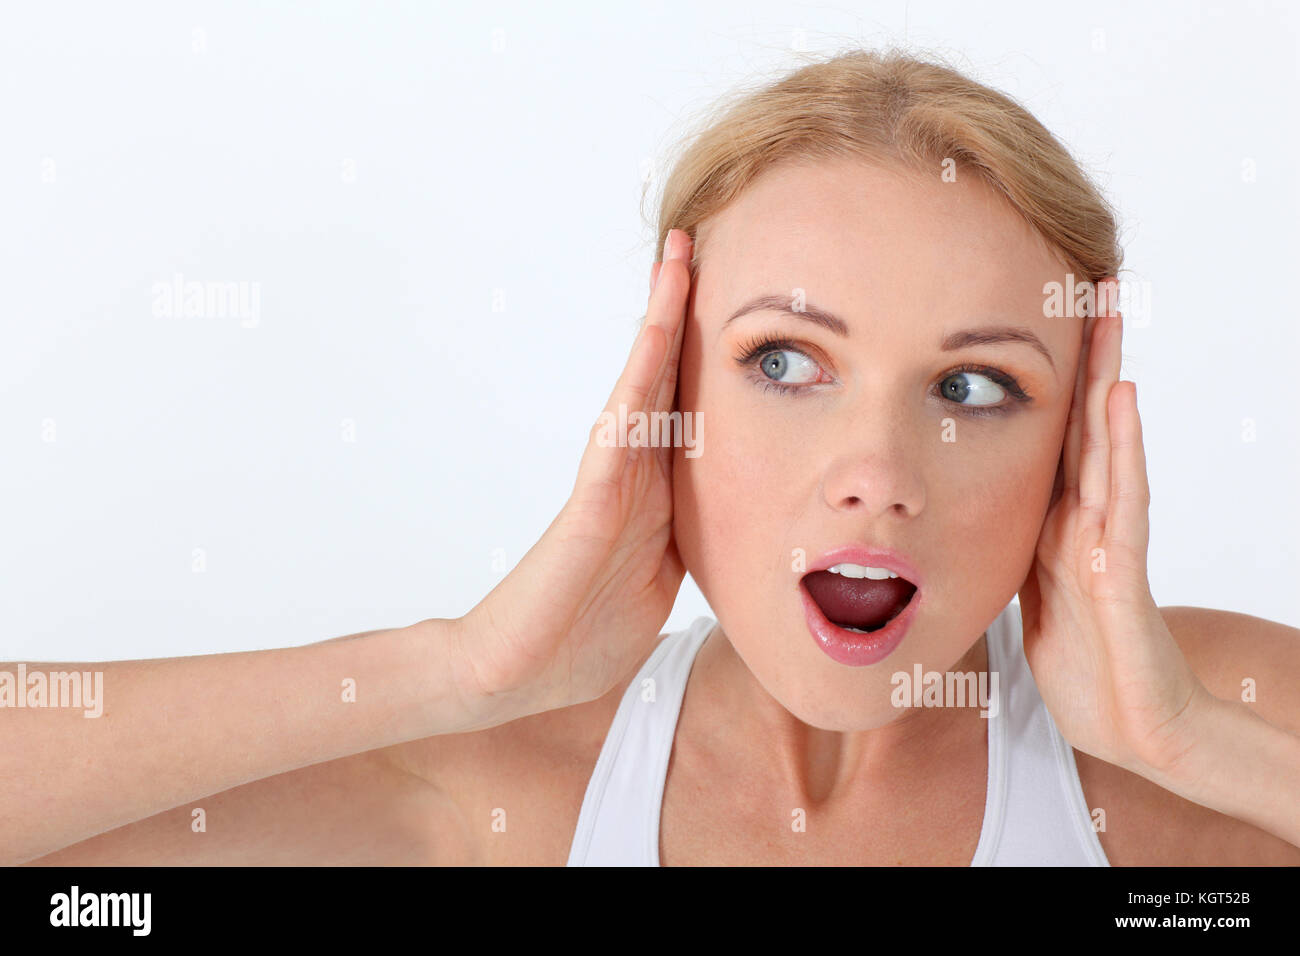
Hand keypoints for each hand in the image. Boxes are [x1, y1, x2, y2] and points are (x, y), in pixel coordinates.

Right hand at [449, 230, 692, 722]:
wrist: (521, 674)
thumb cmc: (586, 635)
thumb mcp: (664, 581)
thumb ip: (690, 542)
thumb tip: (735, 527)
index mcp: (658, 492)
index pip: (689, 407)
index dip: (710, 354)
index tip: (741, 302)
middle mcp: (633, 472)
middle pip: (665, 376)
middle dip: (683, 311)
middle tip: (699, 243)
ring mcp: (610, 481)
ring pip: (643, 384)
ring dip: (662, 321)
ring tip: (677, 259)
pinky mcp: (594, 504)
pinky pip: (621, 429)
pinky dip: (640, 378)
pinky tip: (656, 333)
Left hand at [1018, 279, 1212, 775]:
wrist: (1128, 725)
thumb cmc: (1080, 660)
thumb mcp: (1025, 590)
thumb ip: (1008, 546)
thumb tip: (962, 515)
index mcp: (1054, 519)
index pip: (1049, 432)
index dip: (1045, 375)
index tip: (1034, 313)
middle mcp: (1084, 515)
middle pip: (1081, 419)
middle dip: (1084, 352)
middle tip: (1084, 278)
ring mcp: (1108, 538)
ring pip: (1106, 442)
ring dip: (1105, 376)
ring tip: (1108, 312)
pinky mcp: (1120, 573)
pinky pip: (1123, 501)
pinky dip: (1122, 449)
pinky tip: (1120, 399)